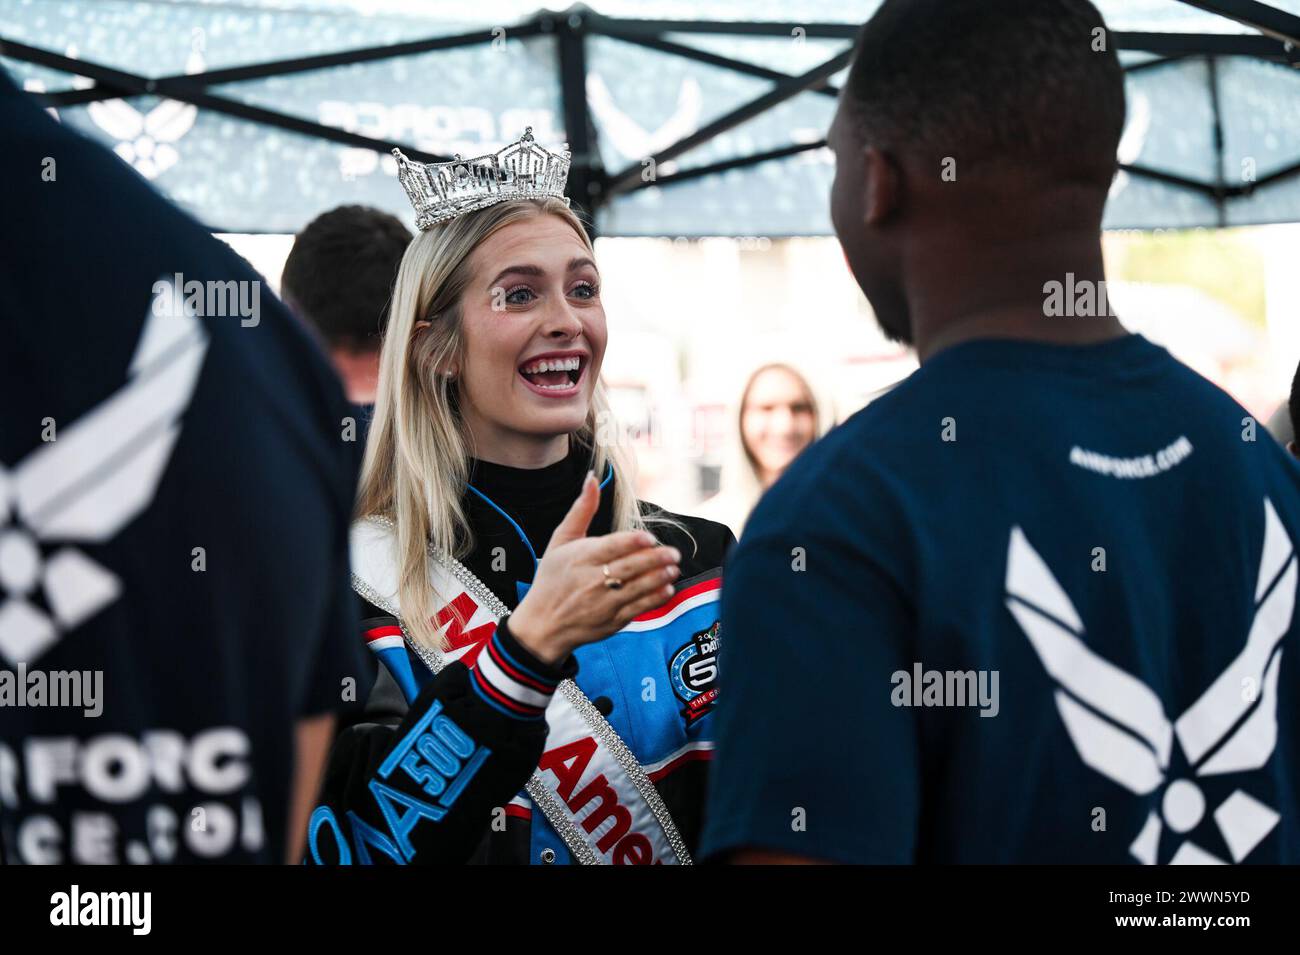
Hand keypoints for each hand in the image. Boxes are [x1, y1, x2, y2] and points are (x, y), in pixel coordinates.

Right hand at [509, 473, 680, 663]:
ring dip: (658, 578)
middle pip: (627, 568)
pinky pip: (637, 609)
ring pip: (636, 589)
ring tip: (674, 567)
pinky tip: (666, 589)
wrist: (542, 624)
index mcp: (579, 558)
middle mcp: (591, 581)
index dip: (631, 543)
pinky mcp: (611, 621)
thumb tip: (592, 478)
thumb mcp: (560, 540)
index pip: (609, 548)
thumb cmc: (551, 578)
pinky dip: (654, 599)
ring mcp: (602, 603)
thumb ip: (581, 510)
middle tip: (673, 553)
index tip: (649, 538)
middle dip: (654, 560)